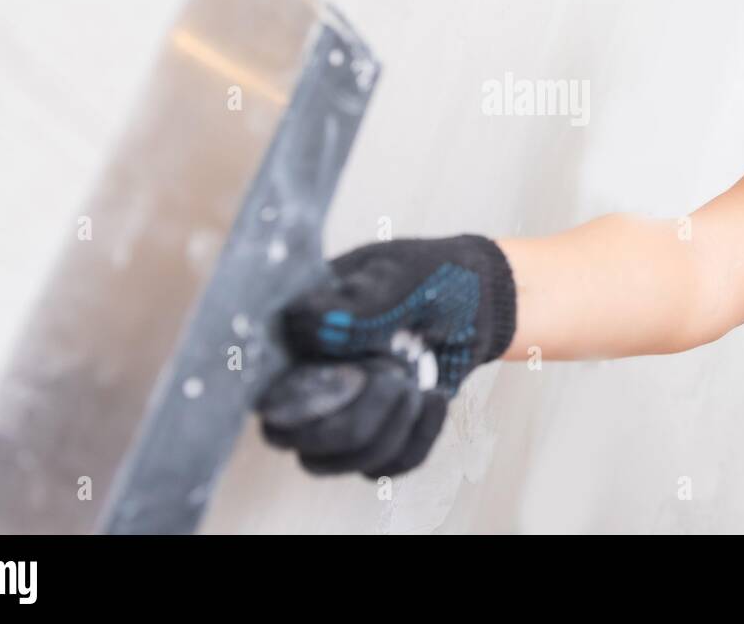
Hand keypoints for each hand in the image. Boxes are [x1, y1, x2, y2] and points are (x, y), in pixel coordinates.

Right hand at [254, 234, 516, 478]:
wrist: (479, 301)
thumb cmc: (431, 277)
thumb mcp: (400, 276)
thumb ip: (356, 302)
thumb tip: (305, 322)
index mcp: (294, 333)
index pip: (264, 390)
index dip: (305, 398)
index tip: (358, 374)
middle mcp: (303, 378)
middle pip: (293, 439)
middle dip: (355, 418)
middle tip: (398, 376)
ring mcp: (334, 413)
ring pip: (333, 462)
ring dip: (388, 429)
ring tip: (416, 383)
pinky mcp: (372, 436)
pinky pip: (380, 468)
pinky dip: (416, 438)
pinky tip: (433, 399)